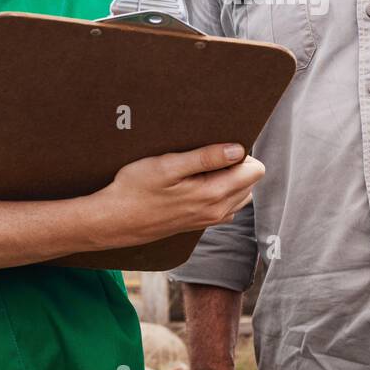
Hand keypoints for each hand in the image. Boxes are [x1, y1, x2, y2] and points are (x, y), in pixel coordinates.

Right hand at [91, 143, 263, 249]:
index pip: (254, 170)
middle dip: (236, 165)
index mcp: (214, 195)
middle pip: (250, 182)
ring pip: (240, 194)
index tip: (216, 146)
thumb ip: (206, 158)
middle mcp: (217, 211)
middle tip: (204, 157)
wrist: (115, 221)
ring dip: (229, 178)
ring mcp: (210, 220)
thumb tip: (238, 150)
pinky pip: (226, 205)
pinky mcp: (200, 223)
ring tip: (200, 169)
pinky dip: (220, 191)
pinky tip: (196, 183)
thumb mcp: (168, 166)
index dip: (240, 152)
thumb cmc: (136, 189)